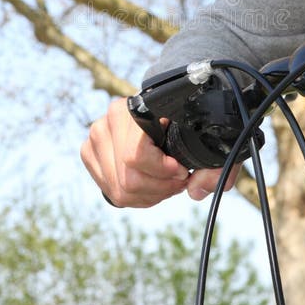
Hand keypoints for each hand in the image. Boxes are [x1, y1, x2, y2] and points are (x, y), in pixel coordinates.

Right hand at [81, 99, 239, 207]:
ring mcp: (95, 137)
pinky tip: (150, 185)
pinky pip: (110, 191)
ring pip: (119, 189)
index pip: (136, 155)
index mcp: (133, 109)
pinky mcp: (89, 153)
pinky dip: (135, 196)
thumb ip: (215, 167)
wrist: (161, 111)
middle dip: (160, 188)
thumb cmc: (184, 124)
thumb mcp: (206, 140)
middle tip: (179, 182)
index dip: (161, 172)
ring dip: (149, 195)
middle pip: (128, 179)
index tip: (181, 172)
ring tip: (167, 184)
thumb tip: (196, 190)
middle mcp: (107, 121)